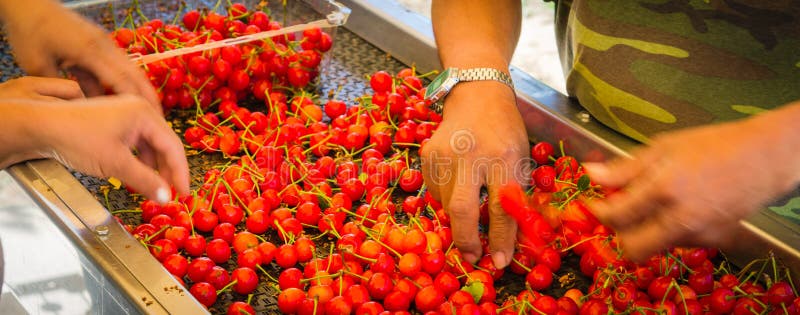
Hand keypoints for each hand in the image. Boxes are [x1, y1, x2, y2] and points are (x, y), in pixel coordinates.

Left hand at [0, 0, 158, 107]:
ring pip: (130, 68)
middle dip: (150, 96)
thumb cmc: (29, 32)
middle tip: (160, 118)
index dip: (137, 102)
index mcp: (89, 51)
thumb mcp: (37, 65)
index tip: (149, 120)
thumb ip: (63, 88)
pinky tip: (119, 96)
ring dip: (139, 88)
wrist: (28, 3)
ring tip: (146, 111)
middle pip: (136, 74)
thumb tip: (82, 107)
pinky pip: (117, 63)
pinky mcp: (99, 40)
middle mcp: (103, 45)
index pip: (122, 81)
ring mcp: (103, 41)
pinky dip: (123, 80)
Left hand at [34, 94, 188, 202]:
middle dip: (168, 170)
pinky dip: (139, 160)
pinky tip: (136, 175)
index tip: (183, 193)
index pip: (173, 146)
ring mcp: (126, 113)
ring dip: (154, 167)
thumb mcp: (115, 164)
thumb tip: (167, 198)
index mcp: (144, 113)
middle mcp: (139, 109)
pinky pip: (136, 142)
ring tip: (154, 187)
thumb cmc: (78, 139)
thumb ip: (145, 181)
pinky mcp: (115, 121)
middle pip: (164, 143)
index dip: (180, 172)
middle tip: (172, 193)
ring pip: (150, 144)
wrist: (41, 126)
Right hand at [420, 81, 528, 267]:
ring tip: (470, 207)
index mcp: (504, 157)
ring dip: (458, 217)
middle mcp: (472, 155)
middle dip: (467, 240)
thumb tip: (507, 241)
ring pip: (446, 204)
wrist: (476, 94)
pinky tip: (457, 185)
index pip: (501, 208)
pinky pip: (434, 191)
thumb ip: (514, 195)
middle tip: (473, 255)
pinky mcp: (427, 154)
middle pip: (463, 210)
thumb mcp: (520, 159)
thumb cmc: (505, 131)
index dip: (500, 240)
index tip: (499, 262)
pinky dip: (446, 198)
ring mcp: (445, 154)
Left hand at [584, 114, 799, 261]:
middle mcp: (680, 217)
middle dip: (619, 235)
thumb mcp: (664, 147)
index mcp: (664, 187)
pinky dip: (669, 229)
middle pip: (632, 248)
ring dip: (646, 230)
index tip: (593, 205)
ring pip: (655, 246)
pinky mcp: (712, 241)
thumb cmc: (713, 146)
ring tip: (658, 201)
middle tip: (620, 214)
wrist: (765, 160)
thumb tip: (590, 173)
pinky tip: (681, 206)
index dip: (598, 212)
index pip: (616, 215)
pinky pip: (677, 242)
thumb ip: (625, 167)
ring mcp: (699, 233)